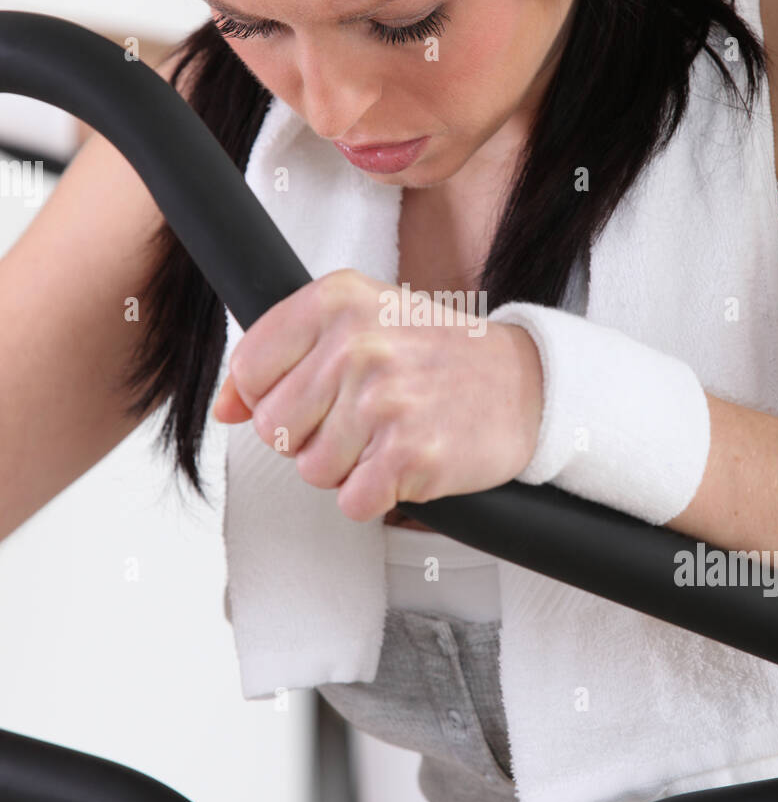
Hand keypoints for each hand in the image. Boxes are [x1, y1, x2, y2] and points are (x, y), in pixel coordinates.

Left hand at [212, 268, 543, 521]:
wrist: (528, 384)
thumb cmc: (438, 355)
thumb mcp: (359, 324)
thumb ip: (281, 357)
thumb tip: (224, 409)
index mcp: (335, 300)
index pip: (248, 370)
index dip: (273, 397)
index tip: (316, 394)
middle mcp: (357, 343)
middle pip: (274, 429)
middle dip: (311, 438)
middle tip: (364, 418)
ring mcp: (383, 399)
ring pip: (311, 470)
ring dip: (349, 467)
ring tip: (391, 435)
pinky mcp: (410, 453)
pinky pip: (353, 501)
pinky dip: (378, 495)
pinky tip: (409, 461)